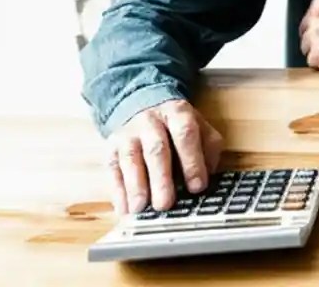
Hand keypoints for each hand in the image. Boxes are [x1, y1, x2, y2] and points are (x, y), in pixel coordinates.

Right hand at [106, 99, 222, 213]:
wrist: (142, 109)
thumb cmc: (177, 128)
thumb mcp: (200, 129)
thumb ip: (208, 150)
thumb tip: (206, 179)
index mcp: (177, 113)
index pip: (185, 135)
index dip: (192, 161)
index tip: (196, 187)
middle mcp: (150, 122)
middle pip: (156, 149)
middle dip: (161, 179)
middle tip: (165, 204)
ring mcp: (128, 135)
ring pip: (130, 160)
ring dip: (135, 187)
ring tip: (140, 209)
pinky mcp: (111, 149)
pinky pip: (113, 171)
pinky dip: (118, 192)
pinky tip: (125, 210)